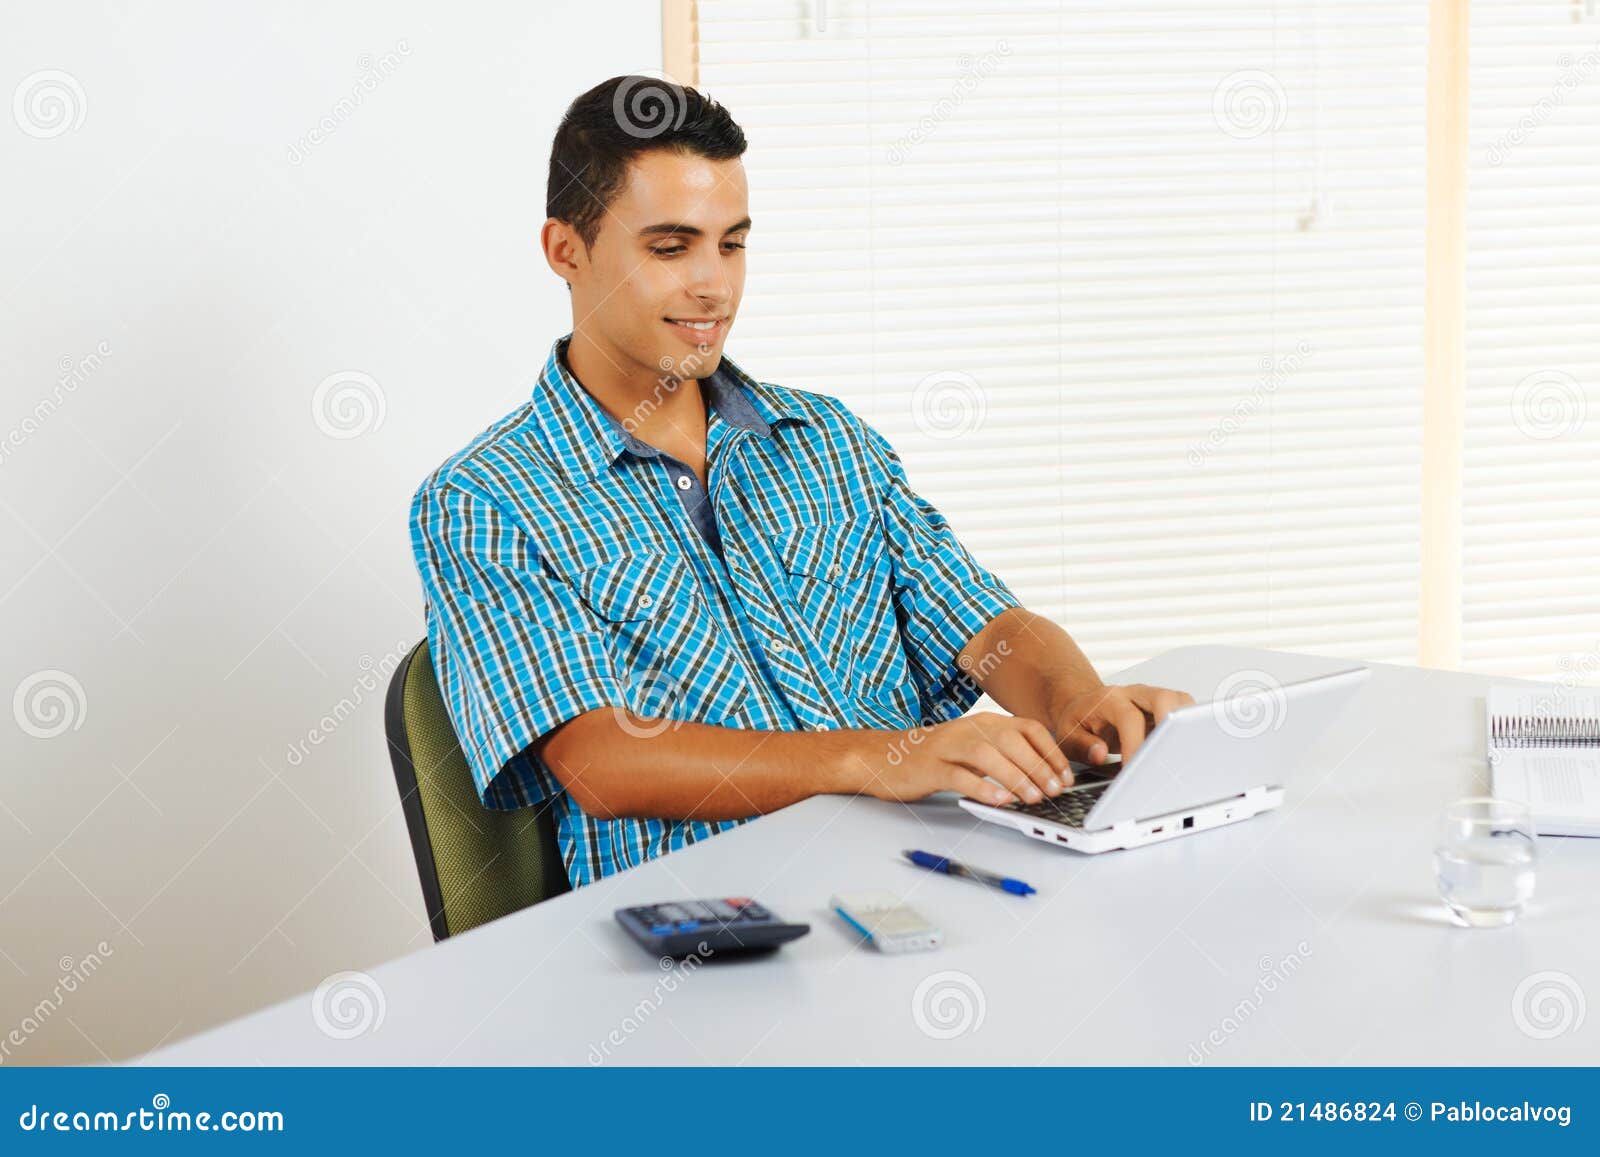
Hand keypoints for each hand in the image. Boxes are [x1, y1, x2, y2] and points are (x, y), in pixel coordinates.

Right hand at [841, 712, 1072, 807]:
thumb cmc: (936, 758)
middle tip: (1054, 791)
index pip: (1028, 729)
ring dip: (1014, 776)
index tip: (1066, 777)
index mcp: (985, 722)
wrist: (884, 757)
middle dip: (1038, 767)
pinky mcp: (929, 766)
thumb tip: (1045, 778)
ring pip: (986, 754)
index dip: (1051, 752)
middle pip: (1010, 740)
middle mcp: (968, 728)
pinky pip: (958, 775)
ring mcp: (947, 745)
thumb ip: (1005, 757)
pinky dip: (981, 787)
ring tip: (1031, 798)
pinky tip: (997, 800)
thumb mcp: (975, 750)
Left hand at [1049, 683, 1195, 767]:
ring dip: (1185, 725)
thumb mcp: (1067, 735)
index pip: (1129, 718)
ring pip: (1180, 701)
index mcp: (1110, 700)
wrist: (1083, 706)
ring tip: (1181, 753)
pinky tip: (1182, 750)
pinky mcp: (1164, 709)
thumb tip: (1100, 754)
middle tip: (1169, 754)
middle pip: (1163, 698)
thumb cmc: (1078, 720)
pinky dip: (1188, 729)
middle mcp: (1135, 694)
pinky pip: (1184, 712)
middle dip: (1171, 724)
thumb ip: (1082, 745)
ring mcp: (1152, 700)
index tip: (1134, 768)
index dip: (1135, 744)